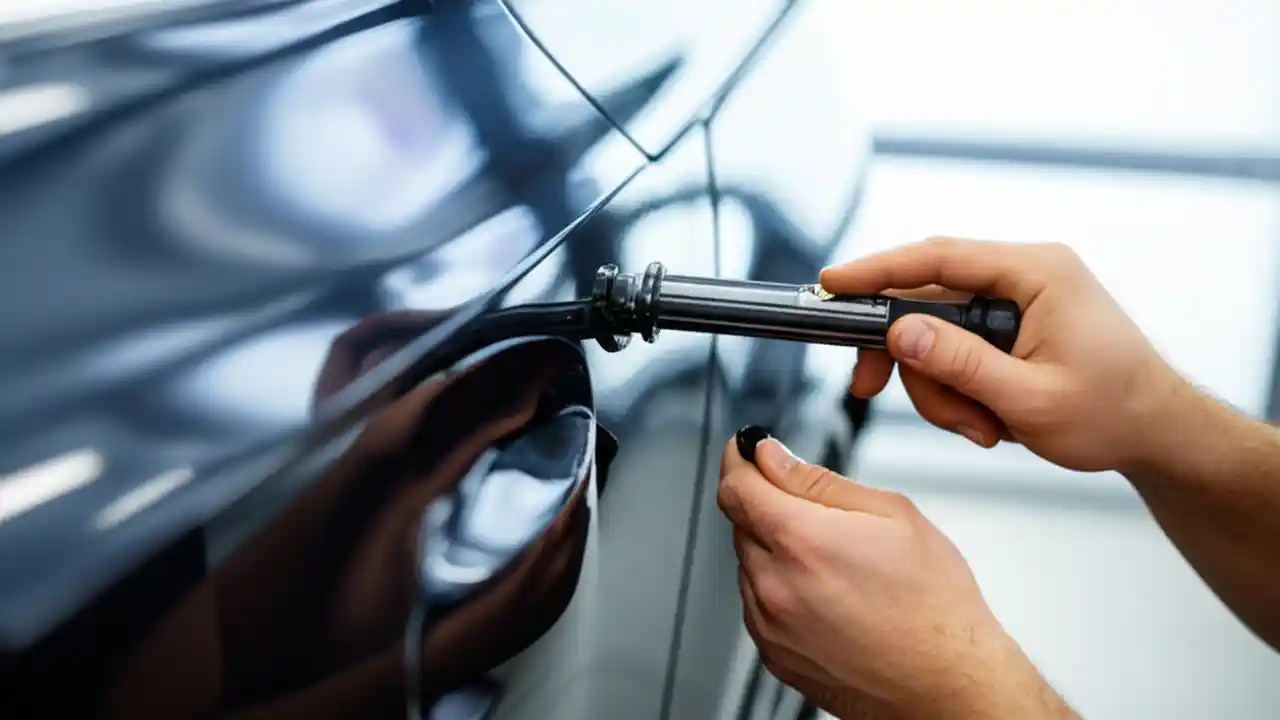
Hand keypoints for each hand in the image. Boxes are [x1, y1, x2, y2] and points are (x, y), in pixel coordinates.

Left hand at [718, 435, 1072, 718]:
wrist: (947, 682)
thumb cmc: (933, 604)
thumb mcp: (892, 515)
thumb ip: (818, 481)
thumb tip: (772, 457)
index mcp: (801, 542)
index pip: (736, 486)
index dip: (740, 459)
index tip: (748, 451)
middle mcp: (775, 586)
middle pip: (740, 522)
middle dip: (767, 504)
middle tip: (816, 511)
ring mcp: (770, 626)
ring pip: (749, 563)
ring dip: (774, 549)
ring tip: (835, 563)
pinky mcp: (774, 654)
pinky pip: (757, 603)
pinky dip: (779, 588)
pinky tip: (826, 593)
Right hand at [820, 237, 1185, 473]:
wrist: (1156, 432)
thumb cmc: (1113, 413)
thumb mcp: (1030, 398)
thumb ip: (960, 364)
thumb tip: (899, 333)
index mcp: (1037, 272)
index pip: (938, 258)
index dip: (878, 270)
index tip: (832, 284)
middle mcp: (1024, 275)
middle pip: (926, 300)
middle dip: (906, 357)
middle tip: (870, 391)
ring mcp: (1017, 299)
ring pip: (934, 333)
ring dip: (939, 387)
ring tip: (979, 428)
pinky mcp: (1010, 325)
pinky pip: (954, 348)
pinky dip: (955, 389)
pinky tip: (985, 419)